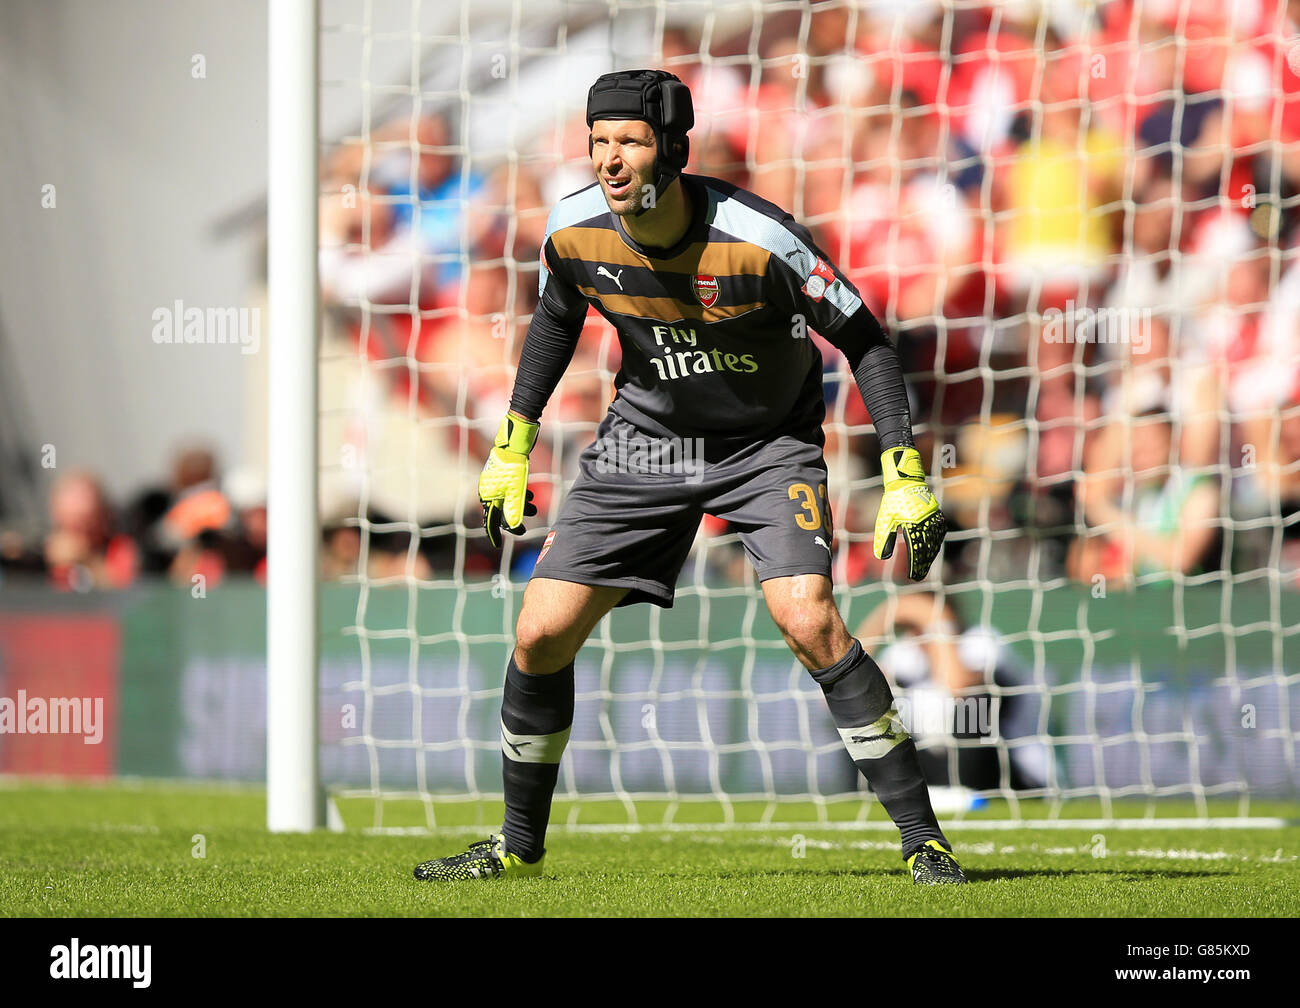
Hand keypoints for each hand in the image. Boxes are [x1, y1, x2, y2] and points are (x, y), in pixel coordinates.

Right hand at [479, 413, 539, 548]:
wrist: (515, 443)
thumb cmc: (514, 467)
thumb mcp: (516, 491)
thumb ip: (514, 510)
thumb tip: (513, 527)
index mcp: (487, 496)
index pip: (489, 520)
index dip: (494, 534)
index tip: (497, 545)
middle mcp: (487, 490)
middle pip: (500, 511)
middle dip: (514, 519)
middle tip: (525, 527)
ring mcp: (493, 482)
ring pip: (506, 501)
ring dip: (520, 507)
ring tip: (534, 508)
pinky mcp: (501, 475)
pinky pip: (509, 491)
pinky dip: (519, 496)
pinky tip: (531, 496)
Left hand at [873, 446, 946, 580]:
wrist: (906, 481)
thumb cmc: (893, 501)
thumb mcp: (885, 520)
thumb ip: (883, 539)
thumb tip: (882, 557)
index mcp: (913, 523)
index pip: (915, 550)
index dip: (915, 566)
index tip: (912, 577)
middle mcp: (926, 522)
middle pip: (927, 549)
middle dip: (923, 565)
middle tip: (918, 577)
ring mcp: (934, 518)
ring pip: (934, 543)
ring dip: (929, 557)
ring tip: (923, 568)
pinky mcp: (937, 515)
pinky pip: (938, 534)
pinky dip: (934, 545)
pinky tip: (930, 553)